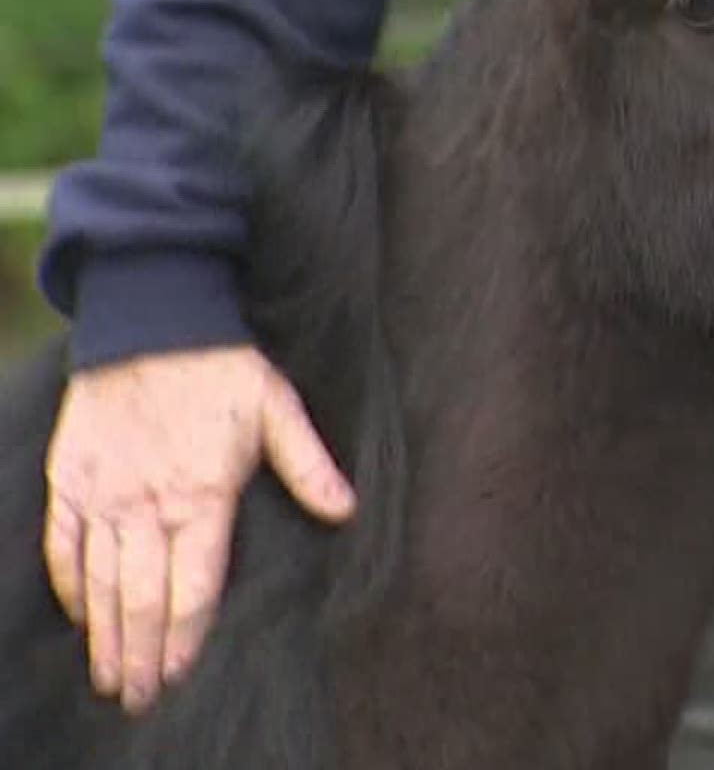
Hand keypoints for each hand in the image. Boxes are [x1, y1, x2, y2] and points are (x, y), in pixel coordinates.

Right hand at [42, 345, 354, 713]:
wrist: (151, 319)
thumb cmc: (223, 367)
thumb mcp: (278, 409)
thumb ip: (309, 465)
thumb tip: (347, 510)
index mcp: (202, 494)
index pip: (193, 584)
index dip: (186, 635)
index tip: (180, 674)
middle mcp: (148, 504)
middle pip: (142, 597)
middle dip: (140, 654)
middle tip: (139, 699)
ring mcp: (104, 494)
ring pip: (101, 582)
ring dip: (104, 635)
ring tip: (108, 678)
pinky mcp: (70, 478)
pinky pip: (62, 545)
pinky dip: (68, 585)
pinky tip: (77, 617)